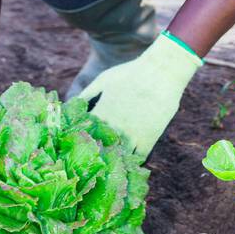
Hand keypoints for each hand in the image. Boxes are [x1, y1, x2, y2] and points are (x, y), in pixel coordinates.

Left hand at [77, 31, 201, 159]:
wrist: (161, 71)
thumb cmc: (132, 72)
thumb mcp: (104, 79)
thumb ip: (87, 93)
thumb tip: (73, 105)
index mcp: (101, 113)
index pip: (84, 135)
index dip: (83, 141)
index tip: (82, 144)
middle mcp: (114, 126)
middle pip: (100, 149)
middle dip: (97, 154)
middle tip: (96, 157)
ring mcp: (132, 134)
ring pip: (119, 156)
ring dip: (116, 160)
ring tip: (113, 163)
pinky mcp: (148, 138)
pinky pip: (138, 157)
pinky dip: (134, 160)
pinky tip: (132, 160)